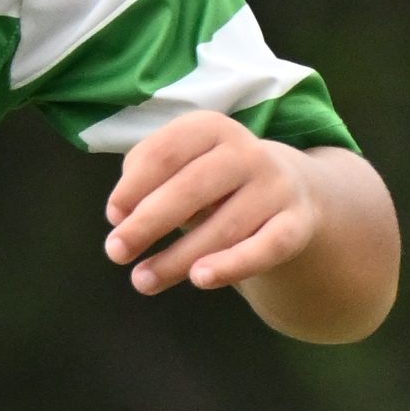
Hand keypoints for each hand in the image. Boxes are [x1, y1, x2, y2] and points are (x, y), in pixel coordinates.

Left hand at [105, 111, 323, 303]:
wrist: (289, 192)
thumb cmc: (211, 183)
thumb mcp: (178, 167)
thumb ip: (144, 180)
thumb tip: (121, 217)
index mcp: (212, 129)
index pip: (165, 152)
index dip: (133, 186)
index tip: (113, 215)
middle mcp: (248, 152)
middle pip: (191, 188)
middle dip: (147, 223)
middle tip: (115, 252)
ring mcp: (276, 187)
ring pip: (221, 227)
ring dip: (175, 259)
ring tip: (141, 281)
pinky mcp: (296, 224)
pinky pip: (266, 247)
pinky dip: (233, 264)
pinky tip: (199, 279)